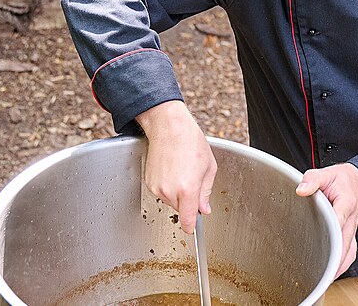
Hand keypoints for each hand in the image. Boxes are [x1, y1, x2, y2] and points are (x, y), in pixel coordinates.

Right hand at [137, 100, 216, 234]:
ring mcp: (157, 188)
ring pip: (170, 202)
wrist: (168, 127)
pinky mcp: (149, 182)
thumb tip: (204, 209)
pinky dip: (167, 187)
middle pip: (180, 210)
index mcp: (187, 189)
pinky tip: (171, 170)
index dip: (191, 226)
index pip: (187, 221)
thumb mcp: (208, 167)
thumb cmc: (190, 141)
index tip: (193, 229)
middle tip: (193, 181)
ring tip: (181, 171)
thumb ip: (206, 192)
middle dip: (188, 202)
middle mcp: (170, 191)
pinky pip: (161, 193)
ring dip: (177, 194)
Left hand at [296, 163, 357, 275]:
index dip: (333, 233)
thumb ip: (312, 179)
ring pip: (349, 253)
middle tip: (321, 274)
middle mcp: (351, 220)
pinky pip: (349, 255)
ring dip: (338, 267)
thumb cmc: (339, 180)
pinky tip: (330, 274)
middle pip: (345, 244)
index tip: (325, 247)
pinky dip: (341, 266)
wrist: (355, 183)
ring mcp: (352, 230)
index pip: (340, 220)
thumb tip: (300, 190)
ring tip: (323, 280)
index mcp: (346, 203)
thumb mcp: (325, 174)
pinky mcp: (350, 237)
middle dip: (335, 260)